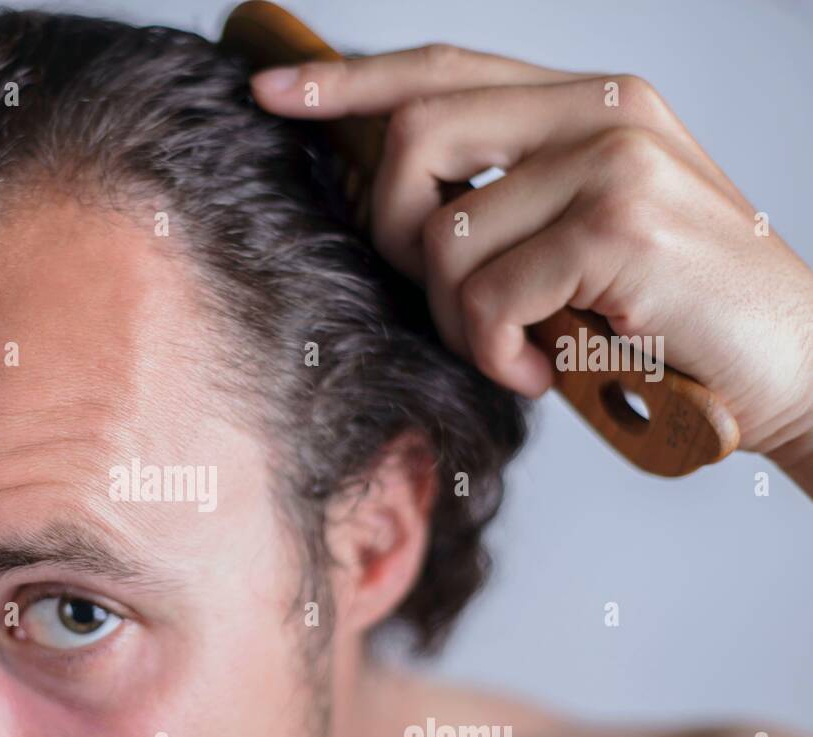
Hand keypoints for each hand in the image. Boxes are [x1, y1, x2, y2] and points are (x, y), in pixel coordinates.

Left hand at [251, 45, 812, 470]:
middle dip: (396, 233)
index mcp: (590, 104)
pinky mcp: (620, 226)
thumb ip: (507, 200)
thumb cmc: (668, 317)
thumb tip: (398, 206)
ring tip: (511, 350)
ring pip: (445, 234)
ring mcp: (616, 161)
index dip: (348, 80)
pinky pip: (486, 292)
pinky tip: (539, 370)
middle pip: (417, 133)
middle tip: (444, 296)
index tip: (272, 90)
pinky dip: (494, 350)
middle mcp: (604, 111)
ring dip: (459, 319)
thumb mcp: (579, 241)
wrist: (792, 369)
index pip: (443, 68)